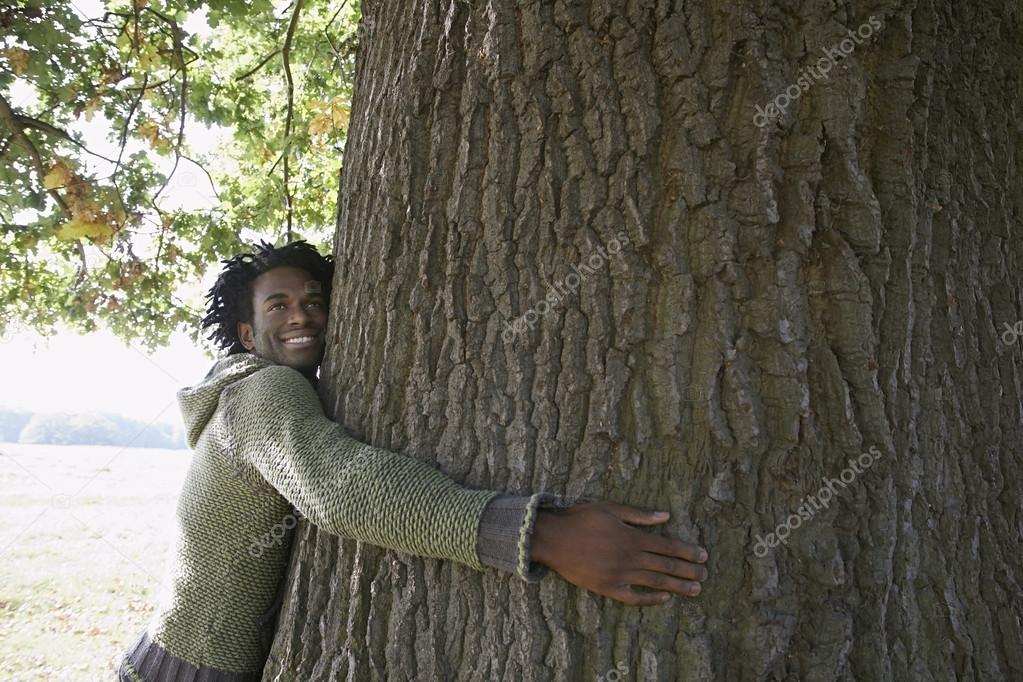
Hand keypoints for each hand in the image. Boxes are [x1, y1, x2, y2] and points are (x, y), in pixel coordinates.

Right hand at [531, 501, 707, 605]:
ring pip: (655, 582)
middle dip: (688, 570)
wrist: (552, 539)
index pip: (667, 546)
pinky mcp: (608, 588)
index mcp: (632, 537)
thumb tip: (666, 516)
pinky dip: (651, 599)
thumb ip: (639, 515)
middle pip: (666, 565)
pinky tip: (665, 599)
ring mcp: (619, 575)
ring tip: (695, 590)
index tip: (703, 556)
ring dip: (677, 586)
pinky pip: (634, 597)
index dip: (687, 551)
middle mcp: (629, 557)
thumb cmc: (580, 519)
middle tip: (705, 575)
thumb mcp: (610, 508)